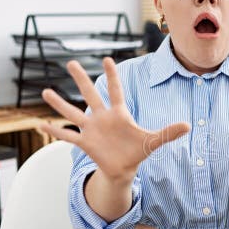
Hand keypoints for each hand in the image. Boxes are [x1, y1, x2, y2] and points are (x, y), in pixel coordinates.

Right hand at [39, 58, 189, 181]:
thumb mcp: (153, 141)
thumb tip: (188, 126)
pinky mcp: (85, 143)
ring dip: (60, 104)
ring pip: (73, 113)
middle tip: (71, 63)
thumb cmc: (137, 151)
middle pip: (90, 95)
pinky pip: (67, 136)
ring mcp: (92, 130)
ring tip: (45, 92)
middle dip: (82, 79)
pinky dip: (55, 131)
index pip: (115, 91)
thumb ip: (168, 132)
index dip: (112, 77)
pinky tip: (40, 125)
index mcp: (119, 114)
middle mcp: (102, 118)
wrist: (124, 169)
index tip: (107, 59)